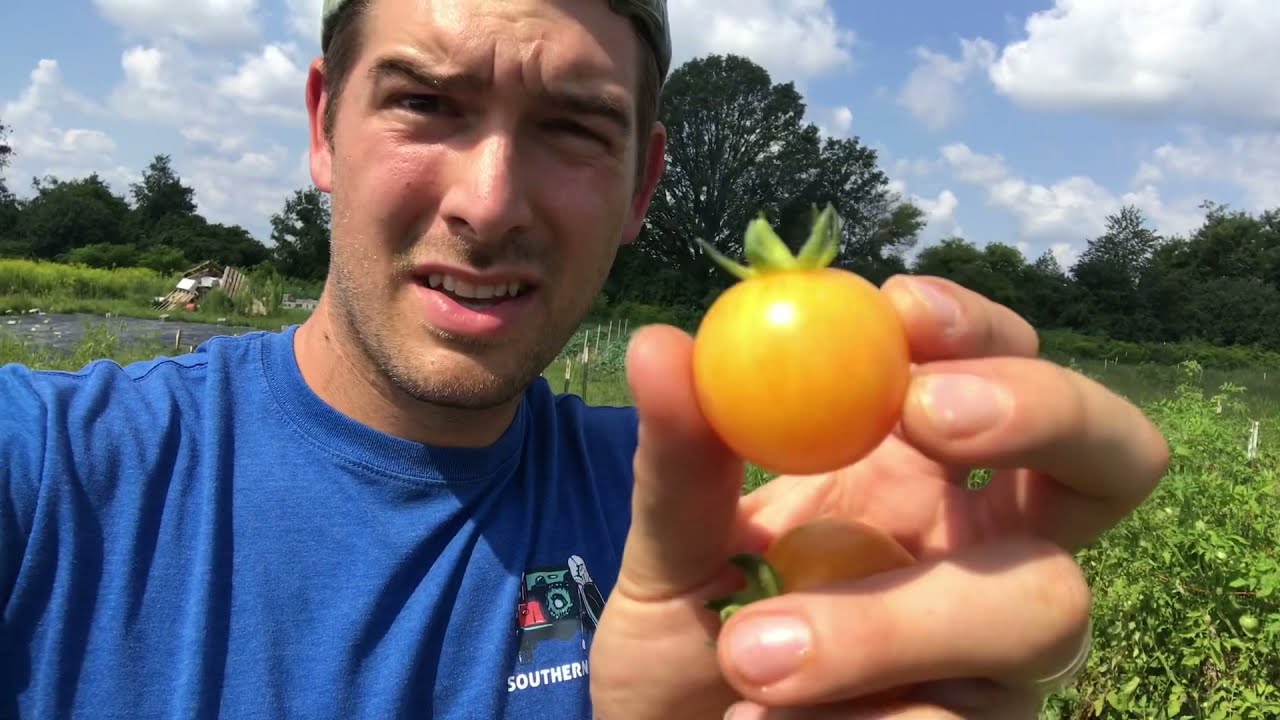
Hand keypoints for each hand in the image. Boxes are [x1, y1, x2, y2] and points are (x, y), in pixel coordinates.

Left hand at [588, 275, 1168, 718]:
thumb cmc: (684, 649)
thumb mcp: (669, 553)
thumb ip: (680, 464)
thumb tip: (659, 346)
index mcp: (915, 479)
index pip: (1001, 367)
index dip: (979, 328)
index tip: (897, 312)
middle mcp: (982, 555)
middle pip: (1115, 461)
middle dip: (1048, 411)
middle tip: (927, 416)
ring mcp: (998, 660)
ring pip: (1039, 608)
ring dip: (886, 623)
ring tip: (748, 659)